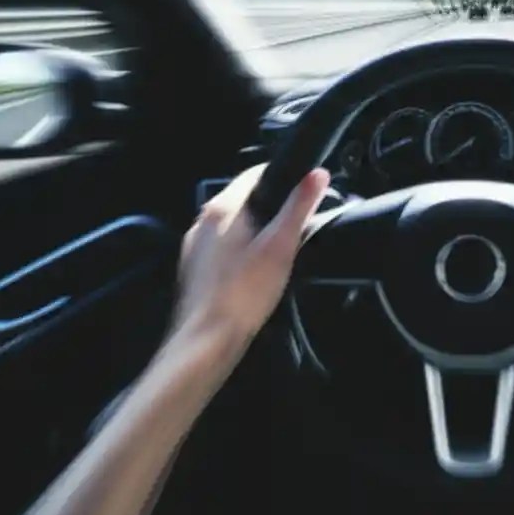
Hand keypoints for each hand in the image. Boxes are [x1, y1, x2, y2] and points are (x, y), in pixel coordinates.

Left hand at [173, 165, 329, 348]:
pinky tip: (254, 276)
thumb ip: (299, 207)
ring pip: (233, 227)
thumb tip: (318, 174)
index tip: (304, 192)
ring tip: (278, 255)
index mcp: (223, 208)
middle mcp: (203, 222)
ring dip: (256, 233)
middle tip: (295, 229)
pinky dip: (241, 254)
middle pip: (244, 201)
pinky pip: (223, 250)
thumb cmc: (244, 294)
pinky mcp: (195, 270)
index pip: (255, 174)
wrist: (207, 340)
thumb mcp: (281, 246)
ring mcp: (195, 247)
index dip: (285, 179)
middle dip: (271, 210)